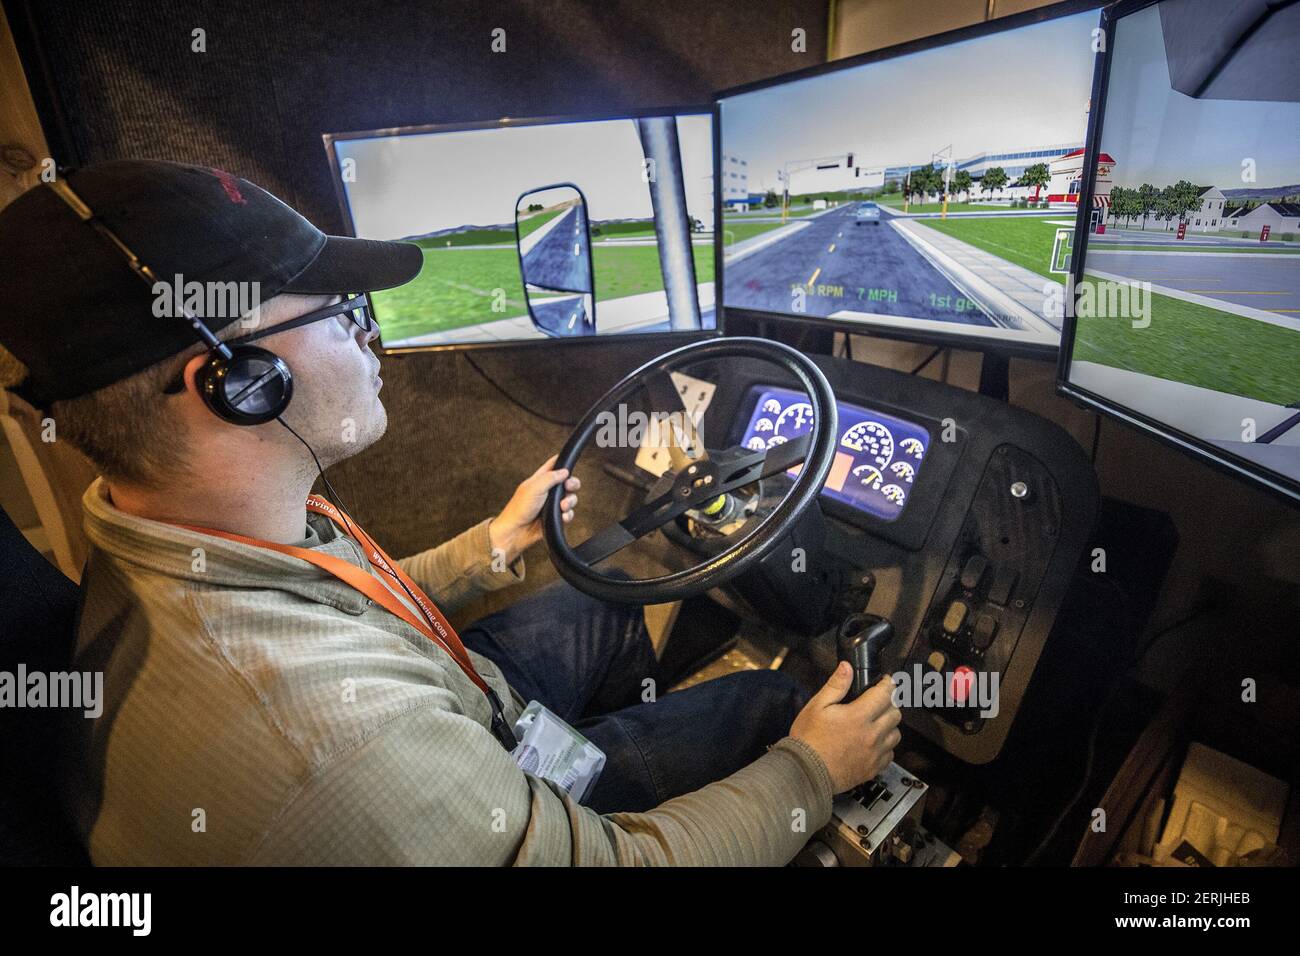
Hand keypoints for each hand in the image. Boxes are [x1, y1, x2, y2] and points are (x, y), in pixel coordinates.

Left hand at [488, 455, 578, 564]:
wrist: (516, 532)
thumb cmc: (519, 509)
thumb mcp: (534, 488)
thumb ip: (550, 477)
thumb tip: (564, 471)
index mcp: (540, 480)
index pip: (553, 465)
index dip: (562, 462)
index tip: (569, 464)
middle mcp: (547, 491)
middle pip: (567, 482)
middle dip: (572, 484)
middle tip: (569, 487)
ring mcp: (552, 505)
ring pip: (570, 499)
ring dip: (570, 502)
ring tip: (562, 506)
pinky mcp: (555, 517)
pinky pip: (568, 514)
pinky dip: (568, 515)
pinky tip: (562, 517)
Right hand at [789, 665, 901, 793]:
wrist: (806, 772)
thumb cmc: (808, 740)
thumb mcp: (816, 706)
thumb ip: (835, 685)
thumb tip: (847, 668)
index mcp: (859, 716)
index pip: (885, 694)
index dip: (888, 683)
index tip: (885, 681)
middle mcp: (872, 735)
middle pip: (895, 713)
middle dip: (889, 703)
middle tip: (878, 701)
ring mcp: (874, 753)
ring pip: (896, 734)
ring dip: (889, 725)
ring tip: (876, 722)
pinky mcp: (873, 769)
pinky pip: (890, 754)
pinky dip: (886, 746)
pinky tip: (873, 743)